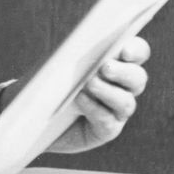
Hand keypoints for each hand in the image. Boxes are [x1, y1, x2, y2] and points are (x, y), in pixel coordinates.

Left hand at [0, 37, 150, 153]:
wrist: (36, 116)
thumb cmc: (48, 82)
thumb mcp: (57, 63)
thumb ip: (72, 52)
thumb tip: (77, 43)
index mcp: (116, 63)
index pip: (137, 53)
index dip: (136, 50)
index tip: (125, 50)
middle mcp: (122, 87)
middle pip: (137, 78)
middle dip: (124, 72)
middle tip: (105, 67)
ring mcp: (116, 111)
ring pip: (126, 102)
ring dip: (109, 91)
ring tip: (89, 83)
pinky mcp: (105, 130)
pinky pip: (107, 120)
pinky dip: (94, 108)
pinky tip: (80, 99)